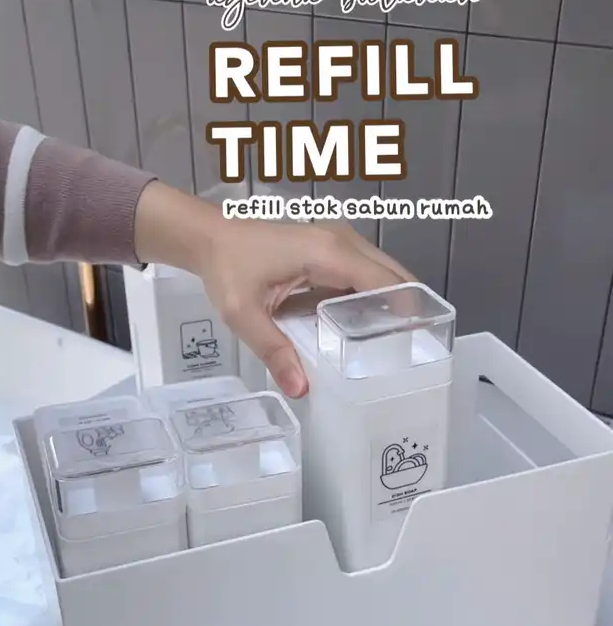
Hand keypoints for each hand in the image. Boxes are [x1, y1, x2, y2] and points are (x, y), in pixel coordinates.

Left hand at [134, 182, 414, 396]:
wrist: (209, 236)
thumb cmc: (225, 268)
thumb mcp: (242, 313)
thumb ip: (273, 349)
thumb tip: (300, 389)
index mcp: (327, 253)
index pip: (384, 282)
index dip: (406, 310)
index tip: (417, 343)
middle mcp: (341, 241)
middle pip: (392, 274)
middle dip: (406, 308)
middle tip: (409, 351)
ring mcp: (337, 240)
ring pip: (381, 271)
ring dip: (391, 302)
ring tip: (392, 343)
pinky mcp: (330, 246)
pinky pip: (363, 271)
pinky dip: (372, 295)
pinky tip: (365, 326)